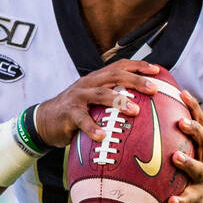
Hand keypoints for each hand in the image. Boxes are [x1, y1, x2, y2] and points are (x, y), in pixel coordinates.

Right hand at [34, 60, 161, 146]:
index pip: (120, 66)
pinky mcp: (68, 113)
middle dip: (136, 81)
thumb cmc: (76, 113)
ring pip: (101, 94)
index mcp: (97, 79)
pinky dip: (93, 128)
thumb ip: (112, 102)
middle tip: (154, 89)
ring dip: (120, 101)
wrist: (45, 120)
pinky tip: (103, 136)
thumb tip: (142, 109)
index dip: (139, 66)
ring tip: (136, 111)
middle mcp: (89, 83)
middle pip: (115, 76)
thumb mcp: (94, 102)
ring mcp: (78, 97)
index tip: (157, 71)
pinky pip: (83, 120)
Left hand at [167, 90, 202, 202]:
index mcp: (198, 146)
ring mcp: (201, 180)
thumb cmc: (175, 173)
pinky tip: (171, 200)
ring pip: (199, 169)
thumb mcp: (172, 152)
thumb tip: (136, 112)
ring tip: (175, 157)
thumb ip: (161, 136)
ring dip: (188, 163)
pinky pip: (188, 199)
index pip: (199, 121)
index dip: (193, 107)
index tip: (182, 92)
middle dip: (195, 131)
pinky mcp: (195, 199)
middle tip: (181, 123)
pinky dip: (180, 199)